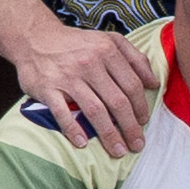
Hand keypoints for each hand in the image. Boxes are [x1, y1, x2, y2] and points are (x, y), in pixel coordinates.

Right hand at [14, 20, 160, 158]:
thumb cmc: (77, 43)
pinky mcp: (47, 88)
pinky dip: (73, 130)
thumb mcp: (109, 40)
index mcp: (107, 50)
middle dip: (130, 127)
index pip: (132, 85)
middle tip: (137, 145)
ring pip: (94, 110)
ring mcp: (67, 76)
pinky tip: (82, 143)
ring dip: (109, 134)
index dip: (141, 107)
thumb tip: (154, 83)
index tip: (144, 123)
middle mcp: (89, 62)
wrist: (35, 37)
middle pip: (117, 101)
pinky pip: (62, 113)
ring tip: (118, 151)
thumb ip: (135, 58)